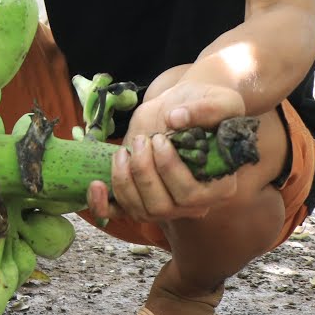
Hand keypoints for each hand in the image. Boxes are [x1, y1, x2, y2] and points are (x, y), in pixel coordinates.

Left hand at [86, 80, 243, 223]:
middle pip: (163, 207)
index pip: (193, 195)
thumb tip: (177, 119)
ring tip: (123, 151)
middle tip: (141, 140)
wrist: (178, 107)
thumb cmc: (204, 105)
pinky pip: (118, 214)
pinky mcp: (139, 197)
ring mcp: (165, 205)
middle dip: (144, 172)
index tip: (159, 139)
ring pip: (139, 211)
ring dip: (123, 181)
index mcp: (219, 186)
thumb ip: (207, 109)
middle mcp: (193, 203)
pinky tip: (95, 184)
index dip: (170, 170)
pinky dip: (101, 204)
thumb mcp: (219, 100)